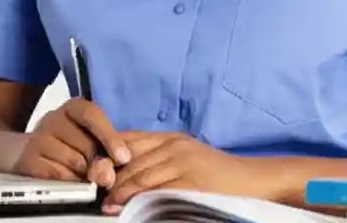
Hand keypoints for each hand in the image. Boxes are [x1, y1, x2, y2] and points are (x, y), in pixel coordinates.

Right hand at [11, 98, 131, 185]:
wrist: (28, 153)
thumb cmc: (68, 145)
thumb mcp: (88, 139)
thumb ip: (104, 152)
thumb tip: (107, 175)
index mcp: (73, 108)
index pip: (92, 115)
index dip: (110, 137)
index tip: (123, 158)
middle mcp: (53, 118)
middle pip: (86, 145)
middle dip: (98, 163)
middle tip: (100, 173)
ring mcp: (38, 138)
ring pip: (74, 162)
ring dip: (83, 175)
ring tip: (81, 175)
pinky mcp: (28, 159)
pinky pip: (58, 175)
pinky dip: (68, 182)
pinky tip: (68, 180)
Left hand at [101, 132, 260, 211]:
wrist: (252, 180)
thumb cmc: (217, 174)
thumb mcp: (184, 157)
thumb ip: (157, 159)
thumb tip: (124, 172)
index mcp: (170, 138)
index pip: (128, 139)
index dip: (108, 154)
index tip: (94, 170)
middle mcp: (173, 145)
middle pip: (130, 159)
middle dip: (109, 177)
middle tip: (95, 193)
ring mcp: (182, 161)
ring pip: (140, 176)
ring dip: (120, 192)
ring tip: (107, 205)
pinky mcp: (190, 181)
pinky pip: (157, 191)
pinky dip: (139, 200)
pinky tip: (129, 208)